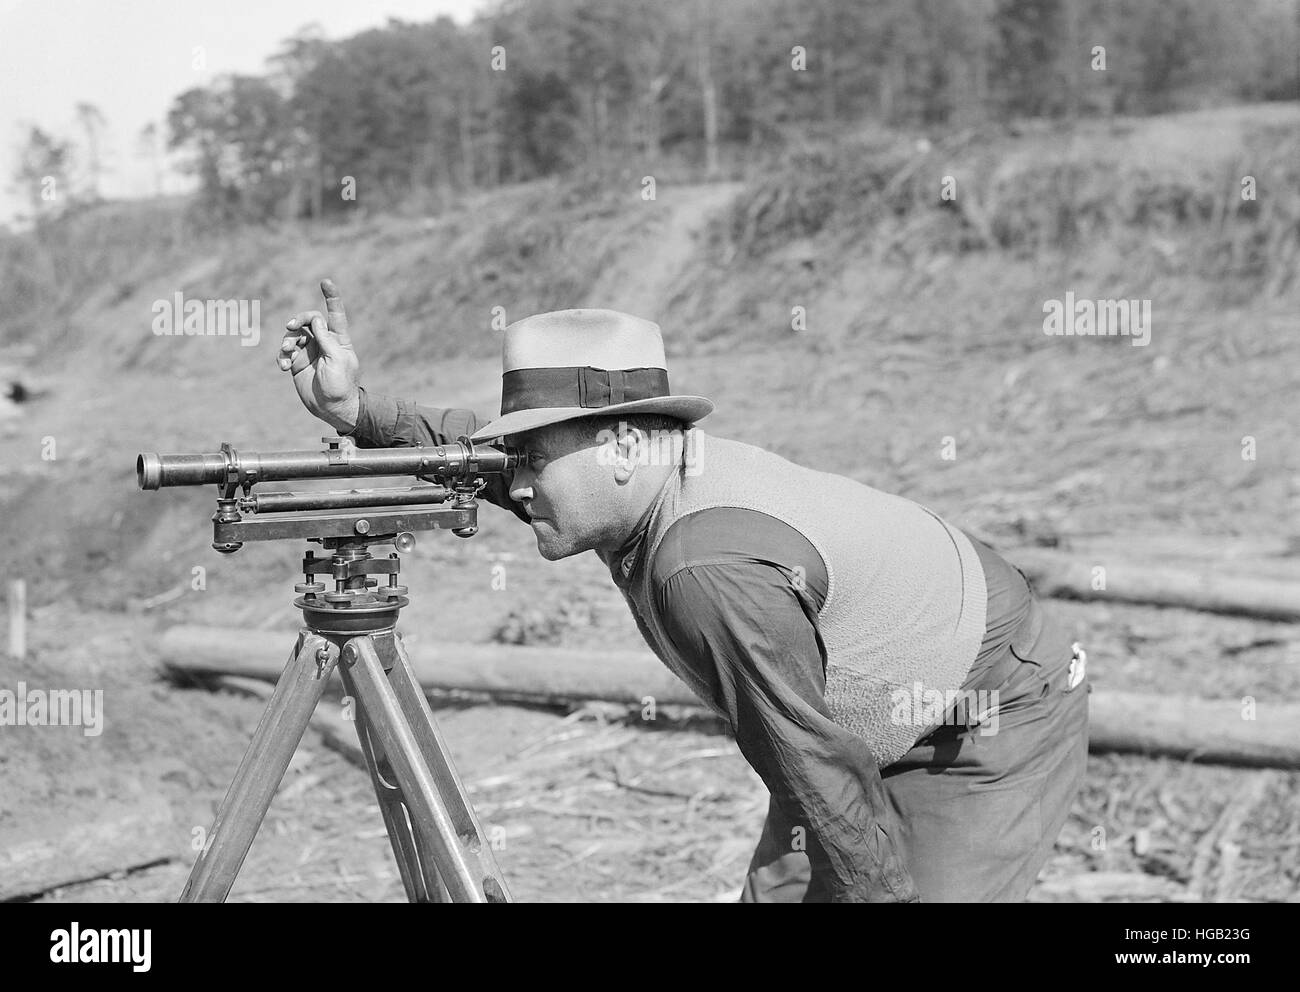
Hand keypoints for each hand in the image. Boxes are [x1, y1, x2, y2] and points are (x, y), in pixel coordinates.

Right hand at [278, 278, 361, 432]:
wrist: (332, 408)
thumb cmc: (341, 385)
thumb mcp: (337, 361)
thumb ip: (325, 339)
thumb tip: (316, 319)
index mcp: (338, 339)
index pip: (335, 314)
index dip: (331, 297)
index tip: (325, 281)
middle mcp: (323, 342)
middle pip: (309, 320)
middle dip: (300, 319)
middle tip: (292, 325)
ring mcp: (309, 352)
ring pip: (293, 335)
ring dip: (287, 340)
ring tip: (288, 353)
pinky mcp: (297, 363)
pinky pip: (285, 352)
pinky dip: (281, 356)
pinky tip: (283, 367)